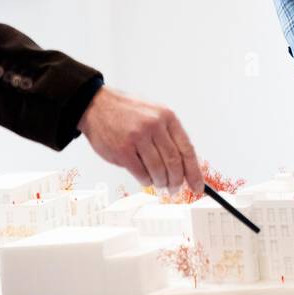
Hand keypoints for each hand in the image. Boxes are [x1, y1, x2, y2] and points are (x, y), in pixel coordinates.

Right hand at [77, 86, 203, 192]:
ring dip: (161, 182)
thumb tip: (184, 165)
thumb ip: (168, 135)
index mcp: (167, 116)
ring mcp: (138, 137)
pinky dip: (146, 181)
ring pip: (158, 170)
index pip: (187, 150)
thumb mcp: (153, 113)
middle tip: (175, 189)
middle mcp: (154, 125)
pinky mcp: (123, 150)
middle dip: (176, 181)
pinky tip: (145, 179)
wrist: (96, 105)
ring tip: (160, 184)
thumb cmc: (126, 112)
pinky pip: (141, 174)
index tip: (198, 186)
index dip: (194, 172)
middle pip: (174, 163)